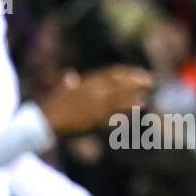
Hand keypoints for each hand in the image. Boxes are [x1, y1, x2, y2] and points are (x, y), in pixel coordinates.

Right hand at [39, 66, 153, 135]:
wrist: (45, 122)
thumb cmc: (52, 106)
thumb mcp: (60, 91)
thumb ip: (68, 83)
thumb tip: (69, 75)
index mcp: (86, 83)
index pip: (111, 74)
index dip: (128, 73)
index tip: (139, 73)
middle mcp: (92, 91)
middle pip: (119, 84)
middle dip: (136, 82)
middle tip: (150, 81)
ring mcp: (95, 104)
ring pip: (120, 97)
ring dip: (134, 95)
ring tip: (145, 97)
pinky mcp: (96, 118)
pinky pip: (116, 111)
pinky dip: (127, 108)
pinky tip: (138, 107)